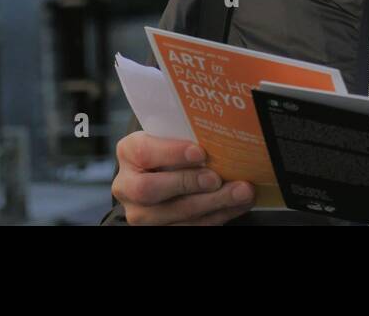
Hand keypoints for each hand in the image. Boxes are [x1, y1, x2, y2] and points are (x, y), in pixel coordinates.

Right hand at [112, 133, 255, 224]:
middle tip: (218, 178)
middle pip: (152, 190)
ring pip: (175, 215)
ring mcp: (142, 214)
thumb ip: (184, 137)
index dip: (172, 154)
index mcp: (129, 153)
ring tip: (241, 192)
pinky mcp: (160, 231)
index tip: (200, 152)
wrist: (158, 175)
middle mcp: (127, 187)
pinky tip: (235, 205)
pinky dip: (216, 217)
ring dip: (213, 204)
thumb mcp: (168, 137)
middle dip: (189, 184)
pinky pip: (189, 228)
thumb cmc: (169, 150)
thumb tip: (220, 137)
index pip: (144, 153)